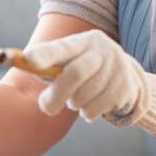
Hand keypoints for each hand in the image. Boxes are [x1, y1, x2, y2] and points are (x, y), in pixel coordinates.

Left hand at [20, 29, 155, 135]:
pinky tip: (92, 104)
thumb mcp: (70, 62)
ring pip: (83, 96)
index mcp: (82, 41)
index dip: (44, 54)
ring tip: (77, 99)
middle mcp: (101, 50)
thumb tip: (28, 67)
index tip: (27, 60)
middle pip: (74, 74)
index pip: (60, 47)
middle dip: (56, 95)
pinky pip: (94, 109)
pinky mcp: (125, 88)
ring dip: (74, 104)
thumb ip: (49, 66)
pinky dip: (86, 113)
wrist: (128, 77)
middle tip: (47, 108)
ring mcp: (116, 68)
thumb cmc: (86, 69)